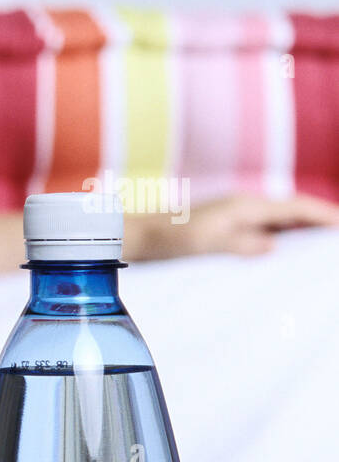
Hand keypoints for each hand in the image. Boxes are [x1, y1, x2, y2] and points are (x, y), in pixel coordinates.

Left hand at [137, 194, 338, 259]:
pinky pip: (265, 231)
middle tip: (336, 242)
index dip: (324, 216)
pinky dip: (282, 240)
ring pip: (281, 222)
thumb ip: (241, 243)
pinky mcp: (228, 228)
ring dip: (302, 232)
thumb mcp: (207, 243)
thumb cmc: (172, 238)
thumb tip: (273, 246)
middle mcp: (246, 207)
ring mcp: (237, 216)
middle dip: (320, 223)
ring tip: (322, 251)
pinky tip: (285, 255)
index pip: (296, 208)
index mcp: (247, 206)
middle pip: (294, 212)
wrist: (141, 235)